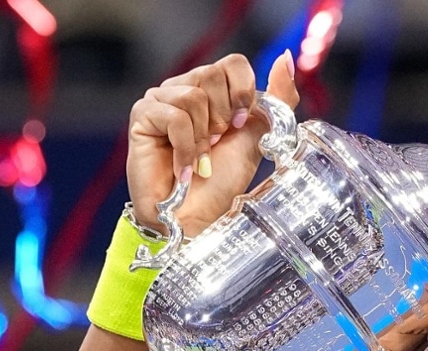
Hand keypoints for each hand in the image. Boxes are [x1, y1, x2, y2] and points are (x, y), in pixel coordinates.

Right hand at [127, 51, 299, 235]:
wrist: (196, 216)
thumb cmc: (222, 180)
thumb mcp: (258, 135)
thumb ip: (277, 99)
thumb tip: (286, 58)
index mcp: (213, 89)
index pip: (234, 63)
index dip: (243, 93)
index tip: (240, 125)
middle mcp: (184, 87)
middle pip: (212, 75)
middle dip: (223, 118)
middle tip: (215, 145)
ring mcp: (160, 99)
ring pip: (193, 97)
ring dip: (203, 138)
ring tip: (199, 160)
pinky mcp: (142, 115)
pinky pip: (174, 117)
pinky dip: (186, 148)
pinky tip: (184, 168)